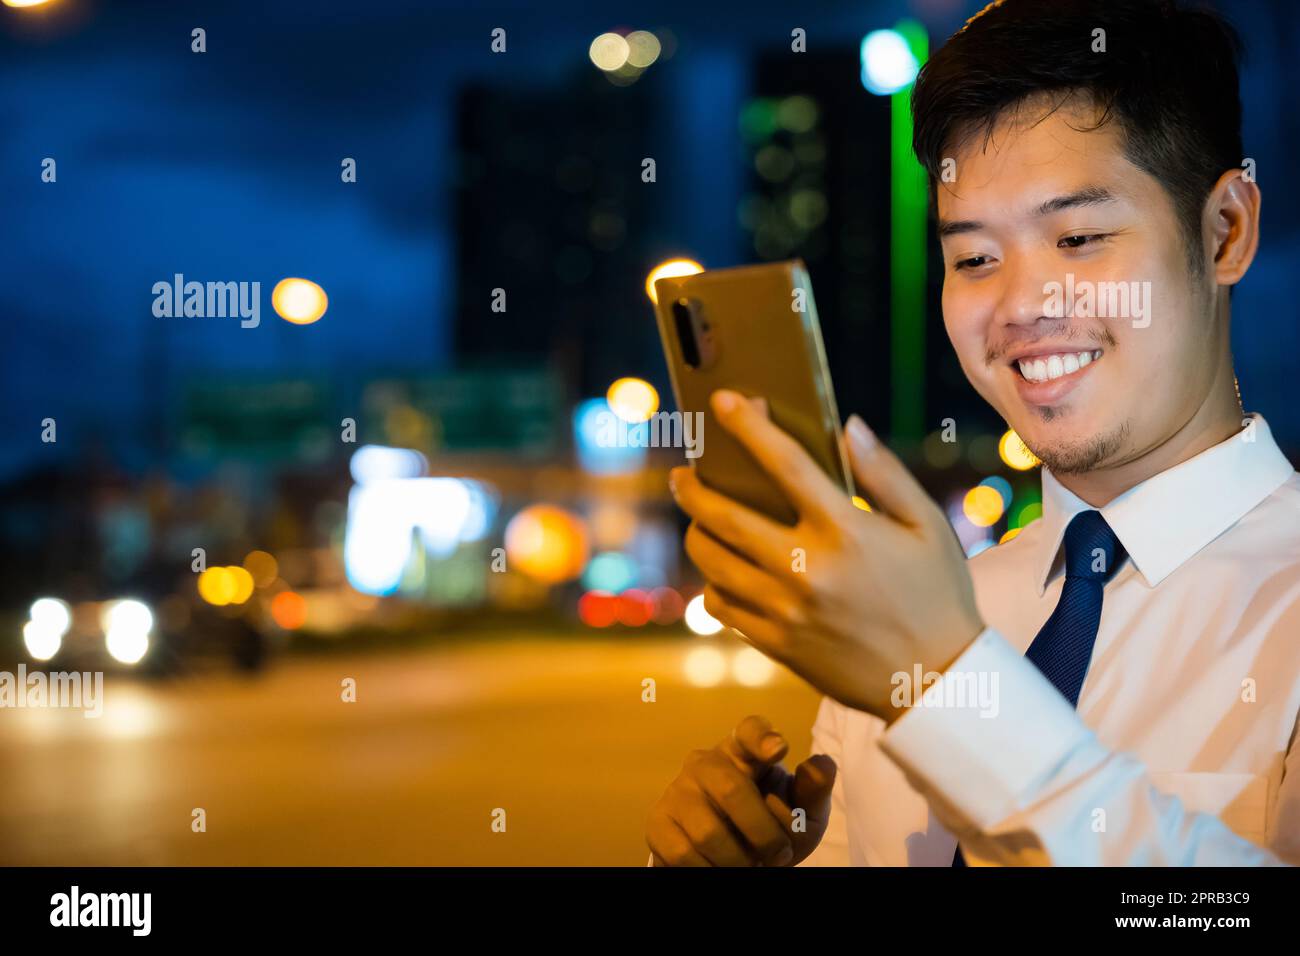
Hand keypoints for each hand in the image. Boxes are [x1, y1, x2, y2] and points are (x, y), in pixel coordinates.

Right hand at [645, 715, 836, 866]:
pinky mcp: (658, 823)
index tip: (780, 749)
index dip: (762, 737)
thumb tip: (822, 764)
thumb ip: (813, 792)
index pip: (748, 731)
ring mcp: (678, 791)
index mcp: (744, 752)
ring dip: (739, 860)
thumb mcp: (801, 814)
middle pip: (732, 789)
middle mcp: (706, 763)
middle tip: (781, 855)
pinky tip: (723, 870)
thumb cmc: (770, 826)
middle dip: (764, 832)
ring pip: (709, 832)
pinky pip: (685, 855)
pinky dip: (712, 872)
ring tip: (751, 865)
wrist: (729, 859)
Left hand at [670, 390, 984, 721]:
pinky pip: (723, 607)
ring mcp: (786, 610)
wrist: (935, 683)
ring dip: (696, 534)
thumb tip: (848, 425)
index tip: (724, 402)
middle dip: (693, 488)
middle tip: (682, 474)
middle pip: (725, 517)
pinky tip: (720, 571)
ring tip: (697, 520)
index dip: (749, 427)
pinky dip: (712, 584)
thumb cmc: (938, 595)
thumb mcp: (926, 526)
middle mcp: (807, 569)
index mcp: (846, 532)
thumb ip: (884, 473)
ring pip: (713, 563)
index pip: (785, 465)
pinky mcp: (777, 644)